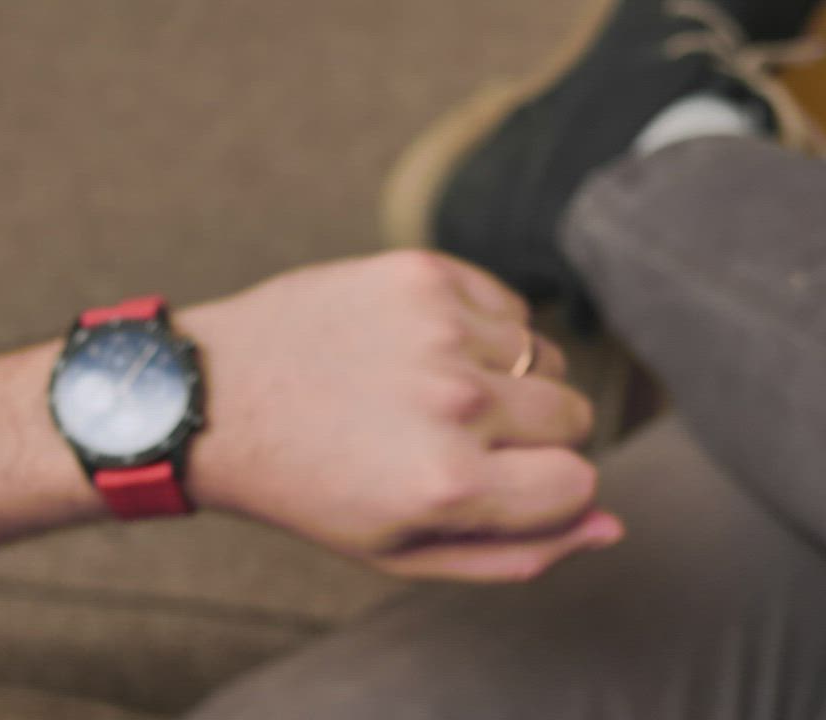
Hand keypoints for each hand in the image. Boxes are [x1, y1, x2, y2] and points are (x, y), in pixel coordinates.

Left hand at [177, 250, 622, 582]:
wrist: (215, 396)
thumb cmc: (308, 485)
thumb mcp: (398, 552)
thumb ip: (513, 552)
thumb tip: (610, 527)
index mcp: (448, 484)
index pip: (581, 483)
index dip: (544, 491)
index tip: (497, 485)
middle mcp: (453, 400)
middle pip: (574, 415)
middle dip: (531, 436)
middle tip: (452, 439)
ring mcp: (438, 326)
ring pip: (546, 355)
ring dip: (505, 378)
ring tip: (423, 392)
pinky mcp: (421, 272)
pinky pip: (508, 307)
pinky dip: (481, 329)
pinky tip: (417, 349)